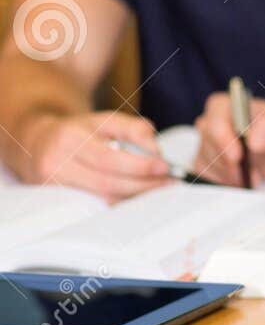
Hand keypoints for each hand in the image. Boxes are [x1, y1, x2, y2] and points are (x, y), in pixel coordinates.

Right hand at [17, 110, 168, 200]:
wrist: (37, 142)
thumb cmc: (80, 131)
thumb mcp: (106, 119)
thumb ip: (134, 129)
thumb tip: (156, 151)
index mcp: (71, 138)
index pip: (109, 158)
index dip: (140, 165)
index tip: (165, 166)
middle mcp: (57, 162)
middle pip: (106, 182)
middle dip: (142, 184)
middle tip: (168, 182)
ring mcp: (52, 184)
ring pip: (101, 198)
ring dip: (134, 196)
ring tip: (157, 190)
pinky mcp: (54, 199)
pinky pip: (94, 205)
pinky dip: (119, 202)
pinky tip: (136, 197)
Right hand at [193, 94, 264, 185]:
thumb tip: (253, 142)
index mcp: (226, 106)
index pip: (214, 121)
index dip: (222, 139)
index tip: (238, 156)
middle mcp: (212, 124)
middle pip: (207, 146)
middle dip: (229, 164)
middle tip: (255, 174)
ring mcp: (210, 146)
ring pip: (206, 165)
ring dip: (231, 176)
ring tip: (256, 177)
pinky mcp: (211, 165)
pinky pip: (208, 177)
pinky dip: (226, 183)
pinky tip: (245, 182)